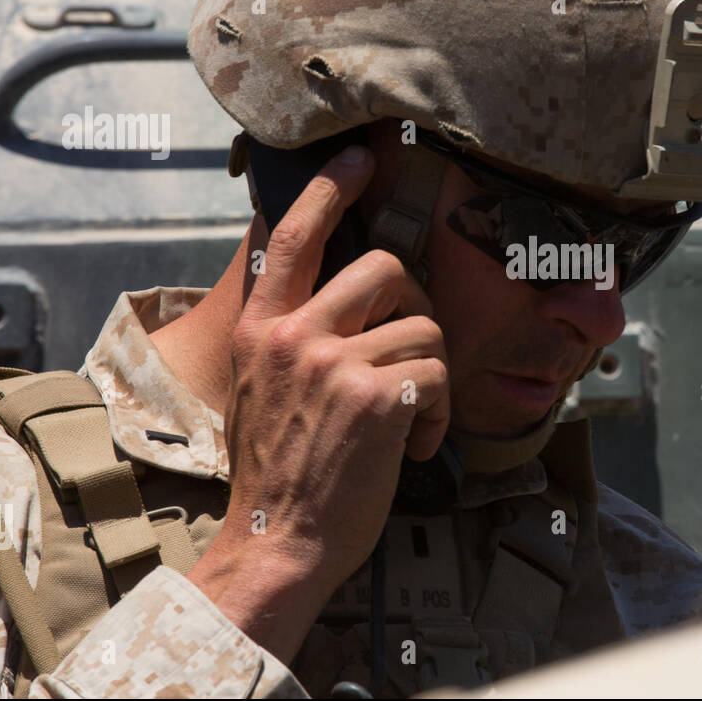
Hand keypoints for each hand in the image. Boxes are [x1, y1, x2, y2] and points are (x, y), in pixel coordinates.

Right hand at [187, 144, 449, 661]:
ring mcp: (334, 363)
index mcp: (262, 329)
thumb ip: (292, 338)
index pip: (294, 236)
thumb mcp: (262, 390)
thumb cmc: (278, 473)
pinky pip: (436, 374)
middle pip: (383, 266)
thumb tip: (336, 301)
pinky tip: (416, 445)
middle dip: (416, 299)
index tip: (361, 159)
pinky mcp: (375, 397)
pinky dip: (439, 413)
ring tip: (412, 416)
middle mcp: (293, 335)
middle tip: (412, 346)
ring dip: (430, 372)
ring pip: (423, 324)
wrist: (277, 541)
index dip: (331, 189)